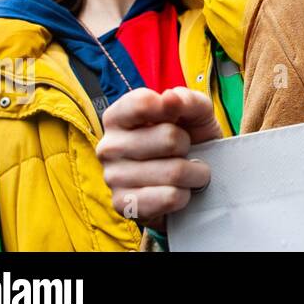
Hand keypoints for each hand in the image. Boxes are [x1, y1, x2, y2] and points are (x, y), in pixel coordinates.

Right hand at [96, 87, 222, 231]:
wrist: (187, 180)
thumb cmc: (188, 138)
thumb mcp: (195, 113)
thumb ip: (187, 100)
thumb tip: (170, 97)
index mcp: (118, 116)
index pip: (142, 103)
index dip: (171, 108)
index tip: (179, 116)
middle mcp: (108, 146)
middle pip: (169, 139)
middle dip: (189, 146)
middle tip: (187, 151)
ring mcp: (112, 178)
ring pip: (174, 172)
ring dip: (194, 174)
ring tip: (190, 173)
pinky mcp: (123, 206)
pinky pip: (169, 198)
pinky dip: (185, 195)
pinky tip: (178, 191)